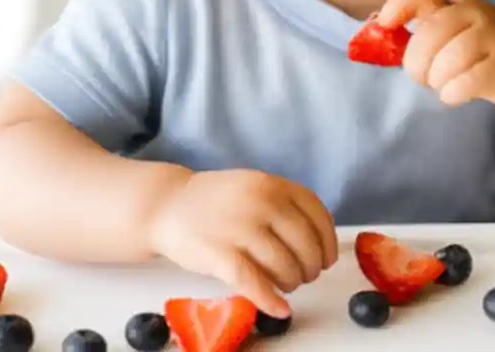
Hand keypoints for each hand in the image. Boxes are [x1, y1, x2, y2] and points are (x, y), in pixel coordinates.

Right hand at [145, 170, 338, 318]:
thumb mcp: (253, 187)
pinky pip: (255, 284)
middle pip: (305, 245)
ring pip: (284, 266)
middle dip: (311, 267)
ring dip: (292, 282)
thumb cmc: (214, 202)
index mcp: (272, 184)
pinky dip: (271, 301)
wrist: (165, 206)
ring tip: (286, 284)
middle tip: (305, 275)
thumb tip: (321, 242)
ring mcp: (239, 228)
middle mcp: (260, 202)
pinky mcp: (219, 254)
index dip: (328, 241)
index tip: (328, 257)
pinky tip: (279, 309)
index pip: (317, 215)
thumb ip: (283, 204)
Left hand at [377, 0, 494, 110]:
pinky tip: (457, 94)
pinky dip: (453, 94)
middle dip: (416, 64)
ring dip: (437, 81)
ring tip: (445, 85)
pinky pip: (464, 82)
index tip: (386, 26)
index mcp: (455, 5)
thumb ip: (425, 34)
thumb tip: (378, 32)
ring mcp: (493, 36)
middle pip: (426, 36)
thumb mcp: (455, 36)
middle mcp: (474, 13)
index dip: (395, 8)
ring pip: (445, 62)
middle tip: (424, 77)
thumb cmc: (485, 54)